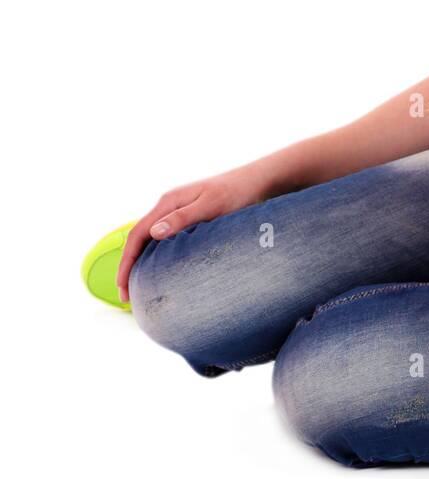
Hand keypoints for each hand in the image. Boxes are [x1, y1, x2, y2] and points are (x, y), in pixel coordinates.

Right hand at [117, 160, 280, 303]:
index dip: (126, 261)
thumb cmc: (236, 193)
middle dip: (128, 266)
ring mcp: (178, 211)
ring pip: (150, 240)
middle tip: (126, 297)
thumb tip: (154, 233)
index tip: (122, 287)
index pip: (137, 234)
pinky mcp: (189, 217)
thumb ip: (183, 218)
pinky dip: (155, 257)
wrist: (256, 182)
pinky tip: (160, 271)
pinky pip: (164, 239)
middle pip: (139, 238)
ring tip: (139, 289)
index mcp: (169, 202)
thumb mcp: (211, 205)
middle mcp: (169, 206)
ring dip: (140, 263)